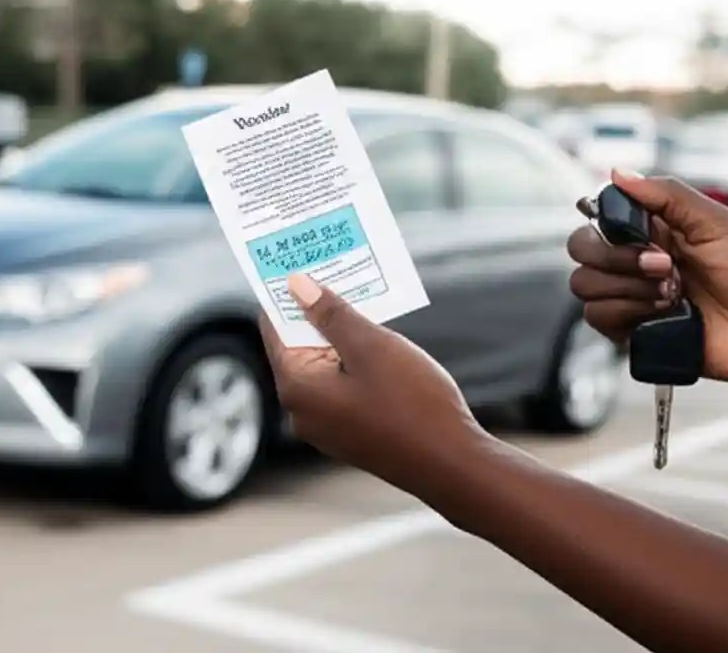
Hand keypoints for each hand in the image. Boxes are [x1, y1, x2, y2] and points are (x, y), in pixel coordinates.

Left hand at [258, 274, 484, 487]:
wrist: (452, 466)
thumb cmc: (412, 404)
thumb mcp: (372, 347)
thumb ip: (331, 315)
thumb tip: (296, 286)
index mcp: (297, 388)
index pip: (276, 327)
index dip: (288, 293)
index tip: (300, 261)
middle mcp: (302, 412)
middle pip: (300, 346)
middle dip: (320, 310)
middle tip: (339, 271)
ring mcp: (326, 427)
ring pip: (325, 366)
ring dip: (343, 335)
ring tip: (367, 300)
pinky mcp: (351, 434)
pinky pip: (343, 387)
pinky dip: (355, 362)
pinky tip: (382, 341)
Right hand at [567, 169, 727, 391]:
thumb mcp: (717, 224)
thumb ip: (667, 196)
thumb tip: (616, 173)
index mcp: (655, 229)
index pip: (601, 215)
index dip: (606, 220)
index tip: (640, 231)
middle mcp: (636, 260)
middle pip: (582, 249)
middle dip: (617, 257)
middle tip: (666, 266)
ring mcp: (632, 296)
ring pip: (584, 284)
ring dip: (628, 288)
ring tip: (672, 295)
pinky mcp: (633, 332)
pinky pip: (598, 319)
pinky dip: (627, 314)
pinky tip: (664, 315)